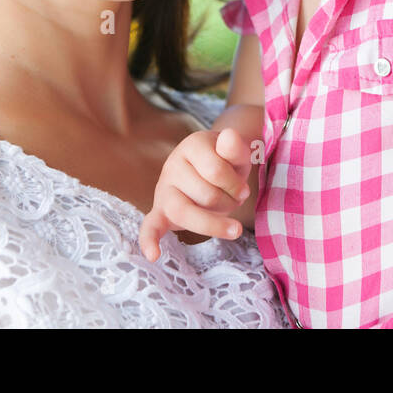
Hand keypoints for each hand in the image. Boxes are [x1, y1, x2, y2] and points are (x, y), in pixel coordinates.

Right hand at [138, 127, 253, 262]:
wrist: (213, 170)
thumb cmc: (227, 163)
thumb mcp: (237, 153)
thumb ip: (236, 148)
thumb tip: (230, 137)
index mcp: (192, 145)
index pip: (216, 172)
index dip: (236, 185)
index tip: (243, 188)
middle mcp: (173, 165)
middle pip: (206, 195)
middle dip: (229, 202)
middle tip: (235, 200)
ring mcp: (164, 189)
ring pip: (186, 213)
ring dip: (214, 223)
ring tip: (234, 228)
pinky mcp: (160, 211)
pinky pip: (149, 226)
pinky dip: (150, 241)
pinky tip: (153, 255)